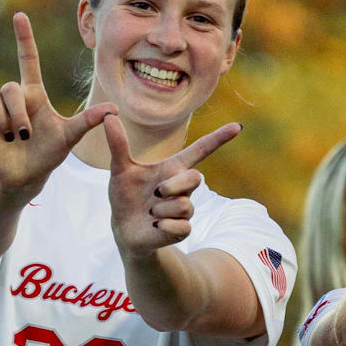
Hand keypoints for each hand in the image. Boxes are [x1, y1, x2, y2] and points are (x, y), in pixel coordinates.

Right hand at [0, 10, 104, 195]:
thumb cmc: (49, 153)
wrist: (26, 177)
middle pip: (9, 88)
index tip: (20, 15)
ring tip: (10, 138)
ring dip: (1, 121)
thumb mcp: (70, 137)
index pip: (28, 59)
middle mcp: (13, 98)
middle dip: (18, 113)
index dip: (24, 38)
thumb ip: (88, 121)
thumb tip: (114, 109)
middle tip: (24, 135)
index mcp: (34, 94)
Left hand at [101, 111, 240, 265]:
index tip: (237, 126)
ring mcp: (185, 208)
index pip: (201, 150)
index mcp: (173, 168)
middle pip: (196, 178)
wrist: (124, 228)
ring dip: (160, 210)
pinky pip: (181, 226)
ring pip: (184, 205)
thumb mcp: (120, 169)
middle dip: (173, 186)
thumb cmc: (125, 195)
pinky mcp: (183, 229)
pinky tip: (155, 226)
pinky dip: (163, 226)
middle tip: (155, 193)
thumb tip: (109, 115)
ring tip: (150, 213)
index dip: (219, 138)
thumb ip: (118, 143)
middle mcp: (183, 187)